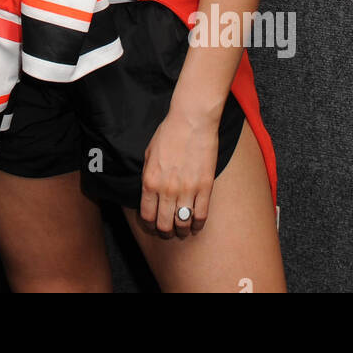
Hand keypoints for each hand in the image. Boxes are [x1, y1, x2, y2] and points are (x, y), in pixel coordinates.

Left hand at [138, 107, 219, 239]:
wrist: (191, 120)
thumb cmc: (168, 133)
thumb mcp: (148, 154)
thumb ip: (148, 176)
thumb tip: (149, 194)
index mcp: (150, 181)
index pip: (147, 215)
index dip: (149, 225)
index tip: (153, 225)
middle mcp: (167, 189)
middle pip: (164, 224)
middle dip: (165, 232)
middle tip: (168, 232)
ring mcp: (187, 189)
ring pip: (182, 223)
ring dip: (181, 231)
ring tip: (182, 230)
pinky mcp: (205, 187)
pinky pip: (201, 215)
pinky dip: (198, 224)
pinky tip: (196, 224)